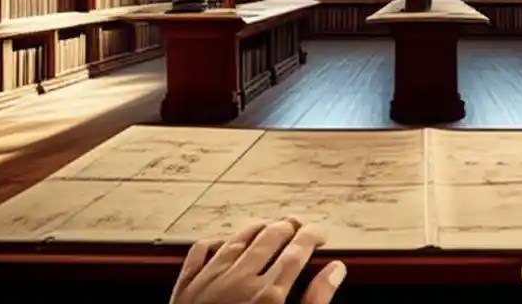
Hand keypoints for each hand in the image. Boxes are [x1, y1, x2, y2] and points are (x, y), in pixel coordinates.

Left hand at [170, 219, 346, 303]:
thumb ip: (316, 301)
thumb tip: (335, 271)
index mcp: (269, 295)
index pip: (298, 250)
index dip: (312, 236)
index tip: (320, 233)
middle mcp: (239, 281)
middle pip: (269, 237)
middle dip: (288, 227)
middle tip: (298, 227)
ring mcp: (210, 281)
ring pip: (237, 238)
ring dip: (257, 228)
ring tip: (269, 226)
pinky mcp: (186, 288)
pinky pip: (200, 251)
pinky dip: (215, 242)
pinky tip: (223, 242)